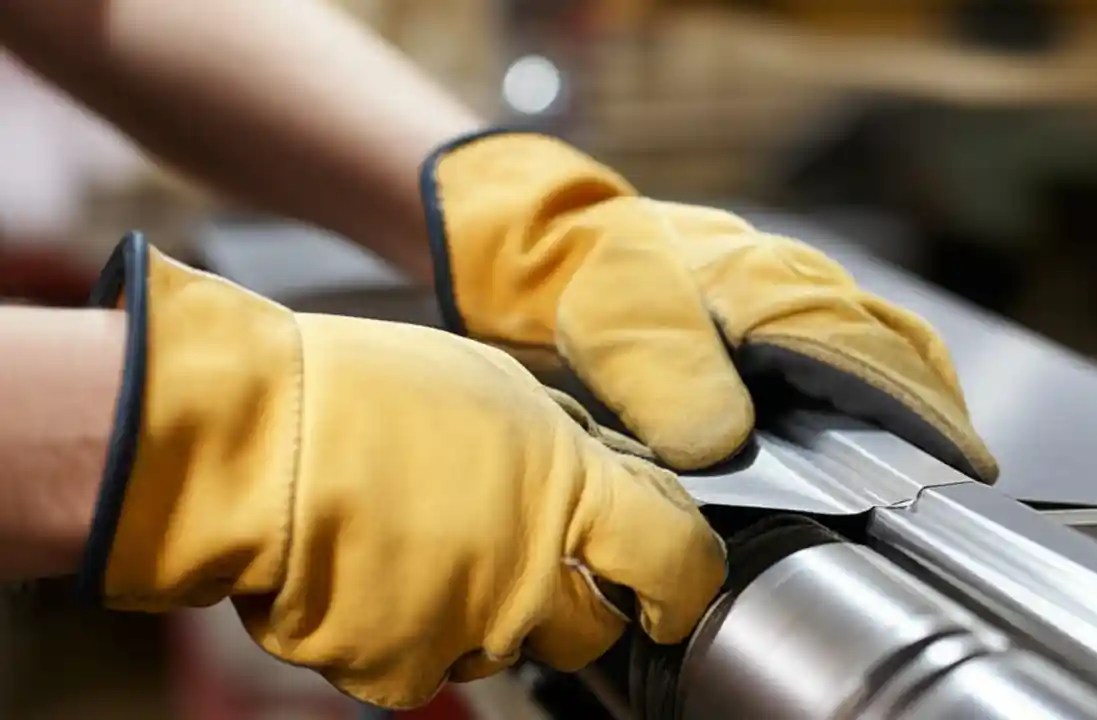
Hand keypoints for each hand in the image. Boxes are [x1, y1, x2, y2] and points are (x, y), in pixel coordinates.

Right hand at [77, 234, 724, 708]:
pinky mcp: (400, 673)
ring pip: (508, 647)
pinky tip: (379, 571)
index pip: (677, 560)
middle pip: (593, 628)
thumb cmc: (368, 399)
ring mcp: (465, 630)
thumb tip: (624, 483)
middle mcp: (528, 573)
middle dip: (575, 600)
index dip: (685, 580)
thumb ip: (575, 448)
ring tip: (424, 537)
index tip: (672, 587)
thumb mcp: (500, 389)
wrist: (249, 446)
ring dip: (485, 608)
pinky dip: (414, 631)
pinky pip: (431, 665)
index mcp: (567, 489)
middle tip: (525, 551)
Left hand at [419, 133, 997, 480]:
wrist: (553, 251)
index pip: (872, 360)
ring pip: (880, 351)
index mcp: (775, 289)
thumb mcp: (614, 324)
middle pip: (898, 352)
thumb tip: (724, 443)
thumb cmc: (590, 279)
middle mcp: (802, 291)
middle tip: (954, 483)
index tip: (962, 471)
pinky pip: (844, 354)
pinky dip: (868, 396)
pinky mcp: (774, 321)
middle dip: (934, 413)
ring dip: (907, 405)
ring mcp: (794, 302)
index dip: (921, 418)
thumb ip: (668, 376)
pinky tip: (855, 442)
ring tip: (920, 471)